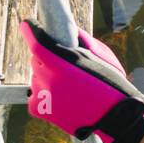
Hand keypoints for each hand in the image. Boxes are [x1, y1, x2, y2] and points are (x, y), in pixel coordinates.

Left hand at [19, 18, 143, 142]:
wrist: (116, 117)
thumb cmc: (112, 85)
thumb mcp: (102, 57)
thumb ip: (81, 41)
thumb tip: (67, 30)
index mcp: (63, 62)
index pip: (36, 41)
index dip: (30, 30)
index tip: (27, 24)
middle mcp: (49, 78)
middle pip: (36, 60)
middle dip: (47, 59)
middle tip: (66, 67)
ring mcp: (42, 96)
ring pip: (35, 78)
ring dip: (47, 78)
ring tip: (70, 88)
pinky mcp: (39, 110)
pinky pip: (34, 96)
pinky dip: (44, 95)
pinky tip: (62, 99)